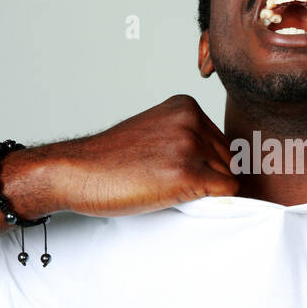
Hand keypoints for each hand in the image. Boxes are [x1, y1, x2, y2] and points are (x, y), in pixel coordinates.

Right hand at [54, 95, 238, 215]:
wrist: (77, 171)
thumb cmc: (110, 160)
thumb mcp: (154, 133)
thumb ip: (186, 137)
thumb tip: (220, 163)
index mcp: (185, 106)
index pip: (221, 141)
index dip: (207, 164)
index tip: (179, 172)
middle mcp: (191, 120)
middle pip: (229, 158)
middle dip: (210, 177)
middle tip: (172, 185)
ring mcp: (190, 145)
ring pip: (228, 175)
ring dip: (206, 190)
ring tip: (169, 190)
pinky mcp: (188, 173)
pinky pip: (227, 191)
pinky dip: (214, 201)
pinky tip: (182, 199)